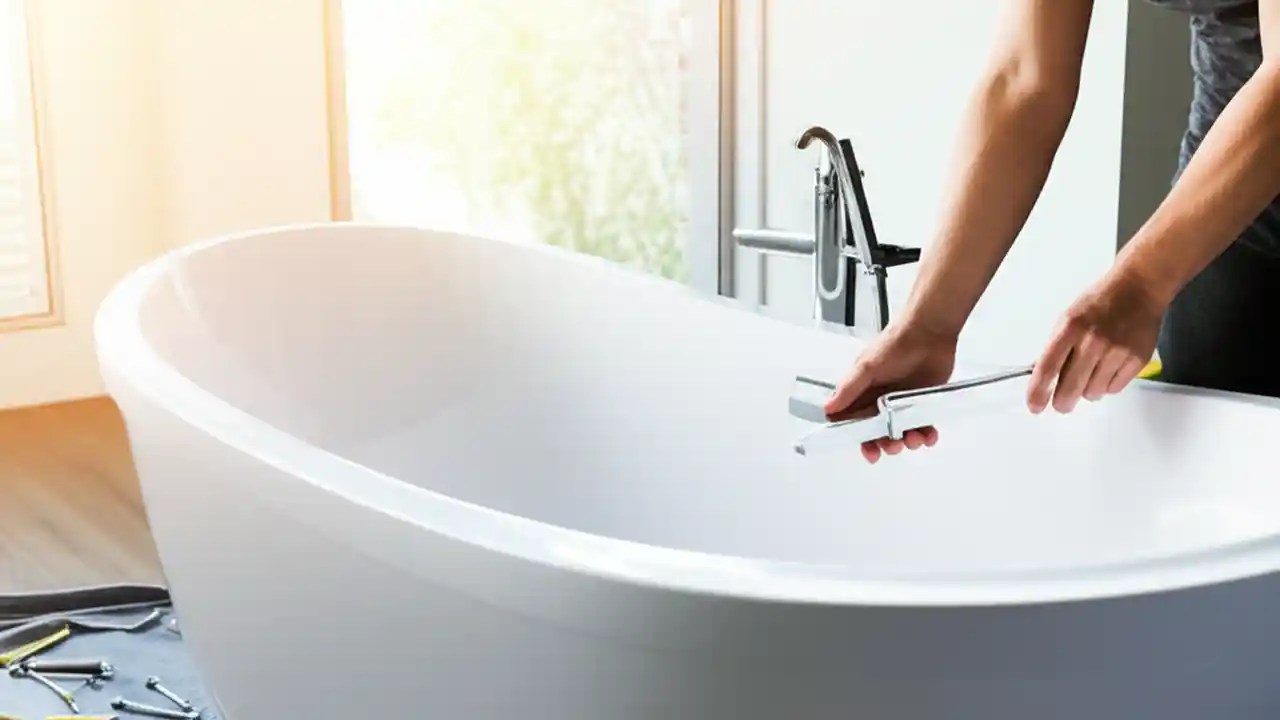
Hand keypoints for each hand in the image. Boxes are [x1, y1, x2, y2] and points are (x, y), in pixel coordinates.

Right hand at [824, 323, 957, 462]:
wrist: (928, 333)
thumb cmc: (895, 344)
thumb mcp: (866, 367)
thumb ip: (849, 389)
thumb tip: (828, 407)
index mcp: (862, 394)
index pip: (855, 423)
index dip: (860, 439)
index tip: (868, 450)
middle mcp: (880, 401)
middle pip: (879, 433)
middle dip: (885, 444)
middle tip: (891, 445)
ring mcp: (902, 403)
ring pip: (902, 433)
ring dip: (908, 442)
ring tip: (914, 438)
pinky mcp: (922, 403)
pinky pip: (923, 426)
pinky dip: (927, 435)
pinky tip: (929, 435)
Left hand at [1027, 268, 1165, 413]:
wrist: (1138, 289)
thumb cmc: (1098, 303)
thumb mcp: (1068, 317)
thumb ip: (1056, 346)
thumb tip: (1042, 376)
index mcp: (1070, 328)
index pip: (1047, 367)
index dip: (1038, 391)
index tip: (1034, 406)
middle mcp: (1093, 341)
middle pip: (1071, 387)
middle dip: (1063, 402)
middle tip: (1061, 404)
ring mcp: (1117, 352)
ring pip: (1093, 392)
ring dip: (1087, 391)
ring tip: (1091, 374)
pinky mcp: (1137, 360)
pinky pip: (1114, 388)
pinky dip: (1107, 385)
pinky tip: (1108, 369)